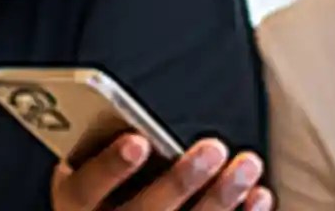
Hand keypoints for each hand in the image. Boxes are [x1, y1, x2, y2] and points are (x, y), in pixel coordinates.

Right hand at [51, 134, 272, 210]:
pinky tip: (259, 195)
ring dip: (220, 199)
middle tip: (214, 147)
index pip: (83, 189)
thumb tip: (150, 130)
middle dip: (180, 182)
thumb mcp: (100, 162)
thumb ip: (117, 147)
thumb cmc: (115, 179)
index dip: (109, 167)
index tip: (139, 141)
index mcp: (75, 203)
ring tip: (247, 164)